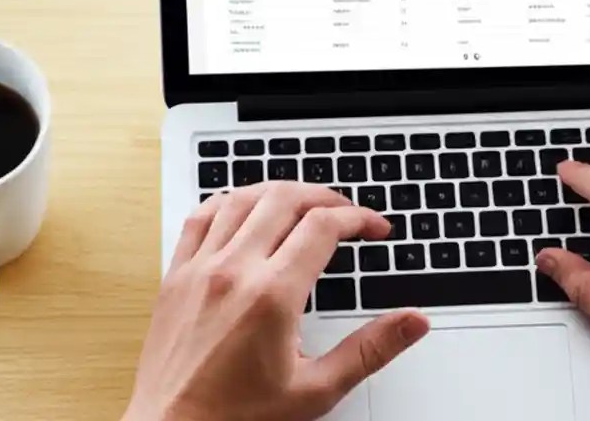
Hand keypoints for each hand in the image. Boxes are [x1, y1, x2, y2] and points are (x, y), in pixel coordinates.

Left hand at [124, 183, 429, 420]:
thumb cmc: (236, 417)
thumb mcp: (317, 390)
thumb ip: (370, 350)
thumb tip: (413, 322)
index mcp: (272, 295)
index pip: (324, 225)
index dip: (359, 217)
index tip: (375, 228)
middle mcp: (233, 271)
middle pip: (286, 198)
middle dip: (326, 196)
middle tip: (347, 213)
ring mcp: (200, 269)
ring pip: (243, 197)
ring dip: (280, 191)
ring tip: (305, 202)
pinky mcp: (176, 276)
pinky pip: (201, 215)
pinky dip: (230, 201)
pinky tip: (245, 208)